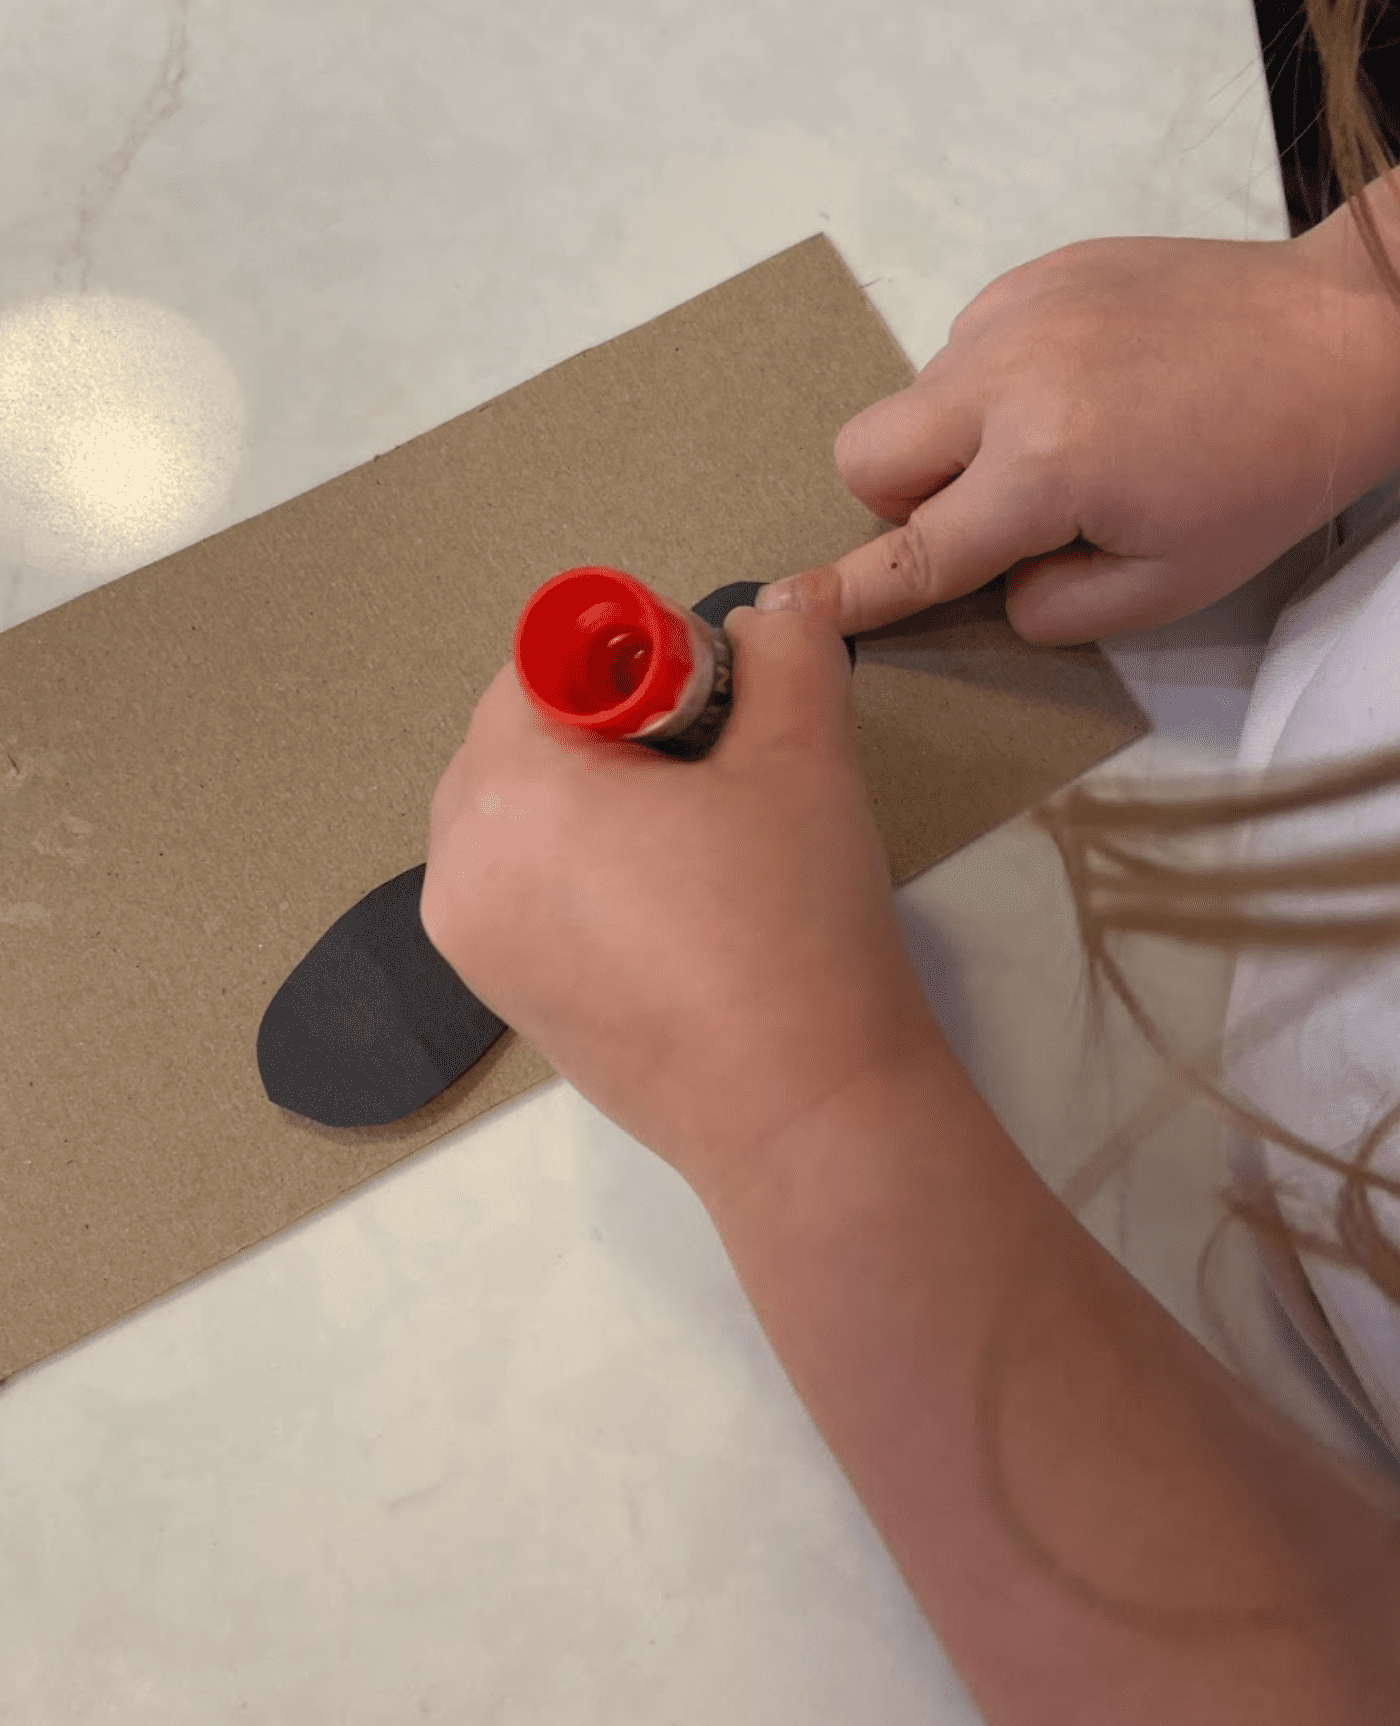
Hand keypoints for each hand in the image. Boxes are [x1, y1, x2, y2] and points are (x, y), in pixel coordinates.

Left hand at [419, 606, 939, 1199]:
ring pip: (520, 816)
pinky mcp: (505, 998)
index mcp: (508, 788)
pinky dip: (582, 869)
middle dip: (608, 725)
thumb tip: (774, 613)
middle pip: (518, 737)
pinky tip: (674, 901)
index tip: (706, 695)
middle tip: (710, 759)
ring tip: (699, 836)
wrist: (802, 1112)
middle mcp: (459, 865)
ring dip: (594, 797)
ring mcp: (472, 943)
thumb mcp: (803, 755)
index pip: (543, 661)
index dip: (633, 658)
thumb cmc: (791, 932)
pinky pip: (525, 890)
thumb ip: (785, 652)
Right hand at [756, 223, 1399, 644]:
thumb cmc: (1270, 466)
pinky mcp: (1039, 272)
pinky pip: (969, 345)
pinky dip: (1000, 383)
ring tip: (1067, 441)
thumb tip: (996, 585)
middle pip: (867, 455)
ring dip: (960, 440)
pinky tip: (1083, 388)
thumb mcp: (1173, 583)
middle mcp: (1010, 379)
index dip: (851, 592)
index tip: (788, 604)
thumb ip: (1057, 604)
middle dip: (901, 501)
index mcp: (1046, 467)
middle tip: (988, 516)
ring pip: (919, 397)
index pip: (917, 550)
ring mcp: (1019, 312)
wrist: (1344, 334)